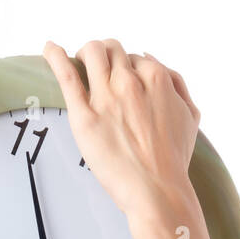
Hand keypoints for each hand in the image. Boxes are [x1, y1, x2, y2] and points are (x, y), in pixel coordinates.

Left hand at [42, 38, 200, 218]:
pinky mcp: (85, 116)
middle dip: (106, 55)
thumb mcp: (190, 114)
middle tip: (97, 68)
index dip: (127, 68)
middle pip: (112, 50)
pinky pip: (67, 76)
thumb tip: (152, 59)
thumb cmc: (173, 159)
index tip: (121, 81)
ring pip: (92, 54)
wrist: (157, 190)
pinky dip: (56, 57)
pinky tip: (49, 48)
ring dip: (85, 54)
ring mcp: (106, 97)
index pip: (135, 57)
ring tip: (79, 62)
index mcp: (157, 78)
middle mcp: (131, 82)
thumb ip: (176, 84)